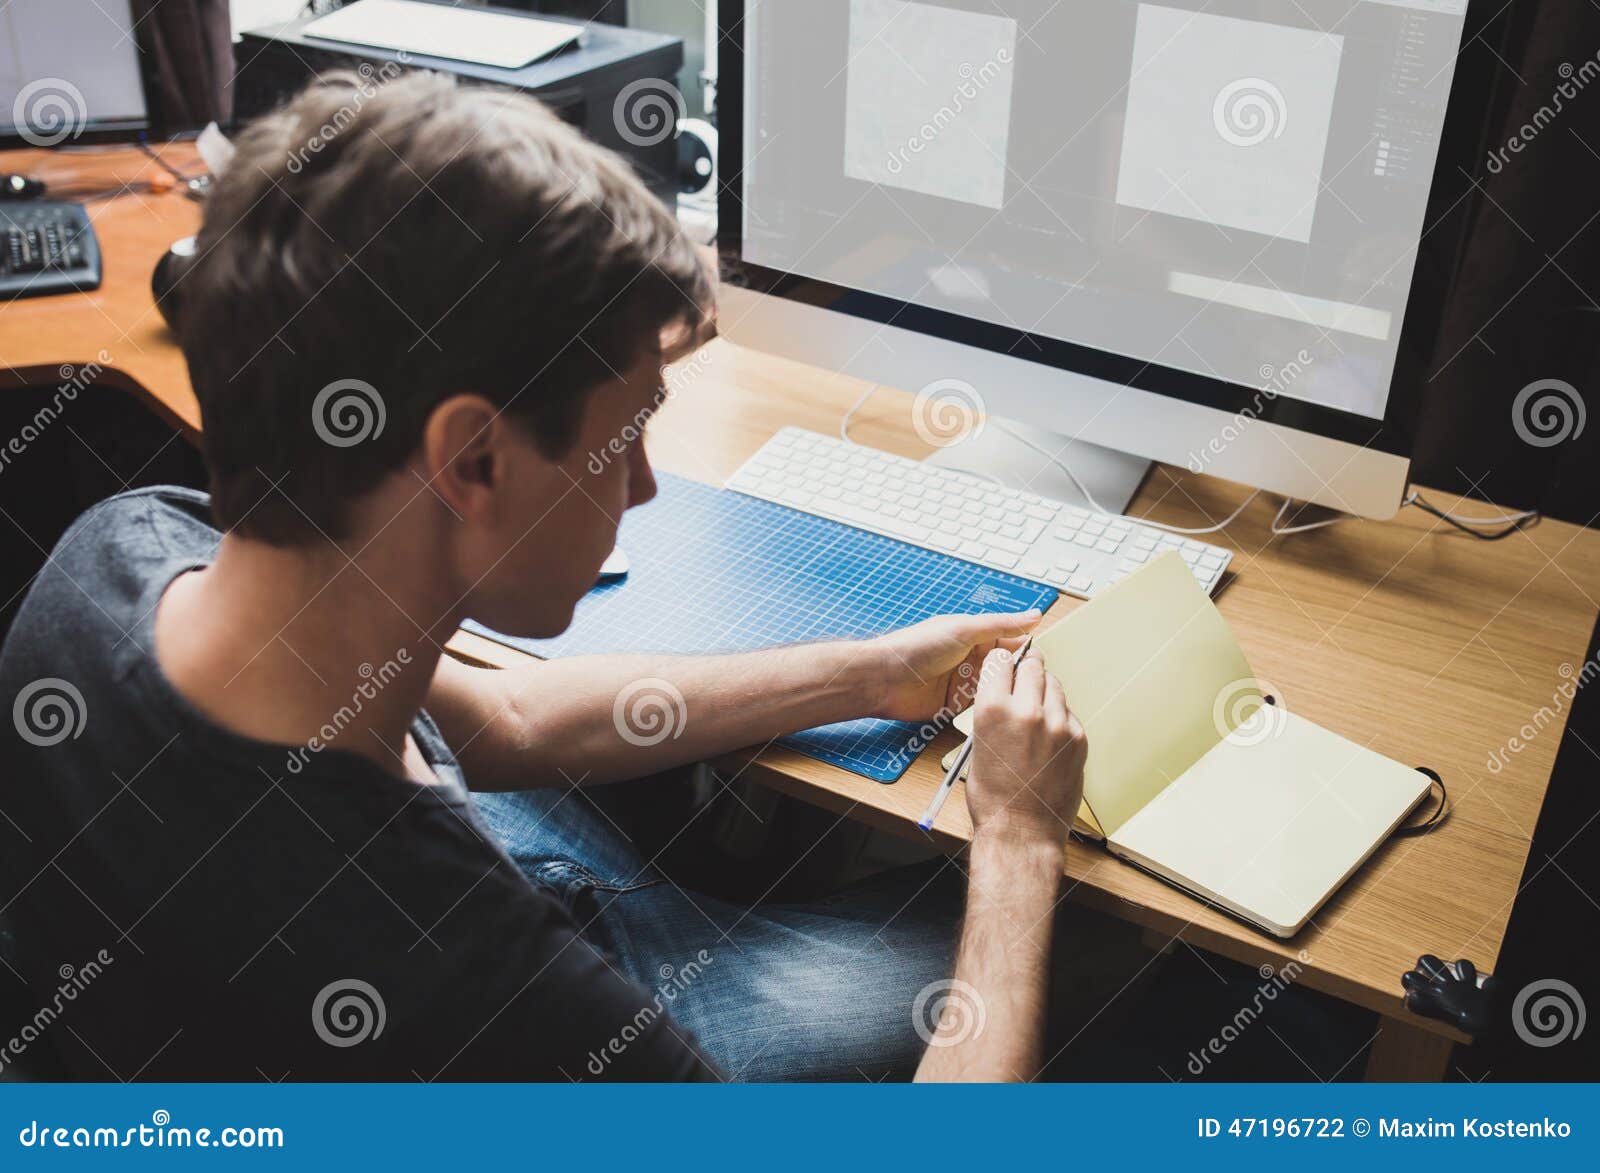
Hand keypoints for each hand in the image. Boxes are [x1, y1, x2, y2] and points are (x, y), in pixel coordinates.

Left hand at [867, 610, 1040, 722]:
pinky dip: (991, 707)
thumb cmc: (916, 646)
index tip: (1043, 658)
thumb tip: (1033, 615)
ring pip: (997, 688)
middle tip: (1036, 682)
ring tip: (1022, 697)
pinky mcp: (956, 705)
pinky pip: (981, 707)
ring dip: (1006, 691)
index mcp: (974, 635)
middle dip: (1019, 673)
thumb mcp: (964, 628)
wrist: (885, 679)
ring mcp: (964, 682)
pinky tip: (1003, 710)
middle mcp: (971, 658)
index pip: (1010, 640)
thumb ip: (1001, 623)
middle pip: (1006, 666)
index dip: (1026, 649)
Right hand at [965, 644, 1085, 847]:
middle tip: (1027, 670)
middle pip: (1032, 666)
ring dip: (1044, 690)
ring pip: (1054, 686)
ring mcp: (1057, 724)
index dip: (1001, 662)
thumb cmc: (993, 797)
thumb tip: (1005, 693)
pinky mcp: (1077, 739)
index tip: (1005, 665)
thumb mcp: (978, 747)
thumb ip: (993, 714)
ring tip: (1037, 707)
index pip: (999, 662)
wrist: (1021, 832)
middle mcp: (1026, 710)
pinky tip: (1049, 735)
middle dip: (1027, 667)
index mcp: (992, 710)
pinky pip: (1068, 713)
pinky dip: (1059, 717)